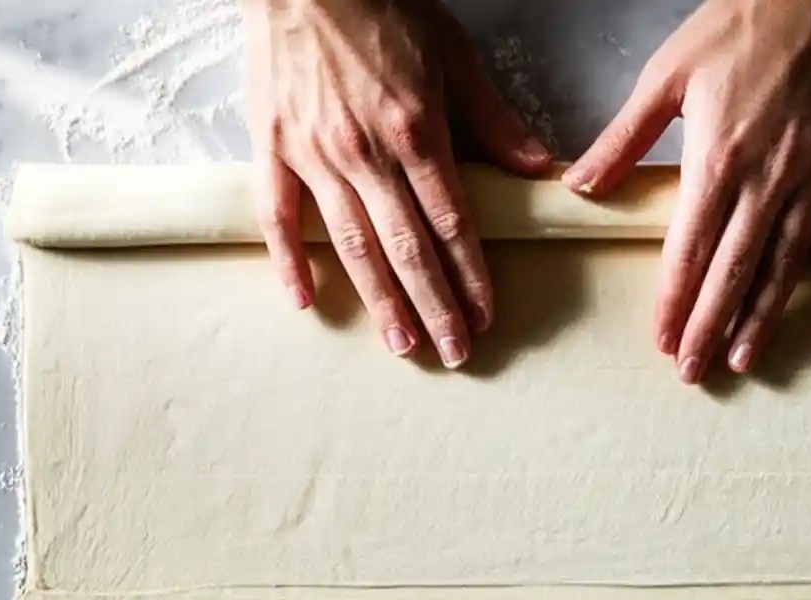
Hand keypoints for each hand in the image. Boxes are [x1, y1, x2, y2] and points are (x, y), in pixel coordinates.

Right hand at [243, 0, 552, 367]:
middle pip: (408, 249)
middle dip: (436, 307)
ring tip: (401, 344)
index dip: (472, 277)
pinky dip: (289, 262)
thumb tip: (538, 170)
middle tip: (455, 354)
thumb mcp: (455, 56)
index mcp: (417, 134)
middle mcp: (367, 156)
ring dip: (380, 300)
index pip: (453, 225)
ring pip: (352, 245)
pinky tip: (304, 302)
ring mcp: (315, 157)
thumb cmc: (383, 8)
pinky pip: (278, 217)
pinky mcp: (272, 149)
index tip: (487, 317)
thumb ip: (494, 120)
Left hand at [564, 0, 810, 382]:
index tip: (660, 340)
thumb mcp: (666, 74)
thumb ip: (624, 139)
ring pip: (787, 262)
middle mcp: (768, 179)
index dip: (673, 300)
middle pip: (735, 270)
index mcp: (717, 159)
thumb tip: (580, 186)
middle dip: (710, 326)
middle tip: (694, 372)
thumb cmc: (739, 24)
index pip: (689, 249)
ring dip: (766, 315)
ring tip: (746, 358)